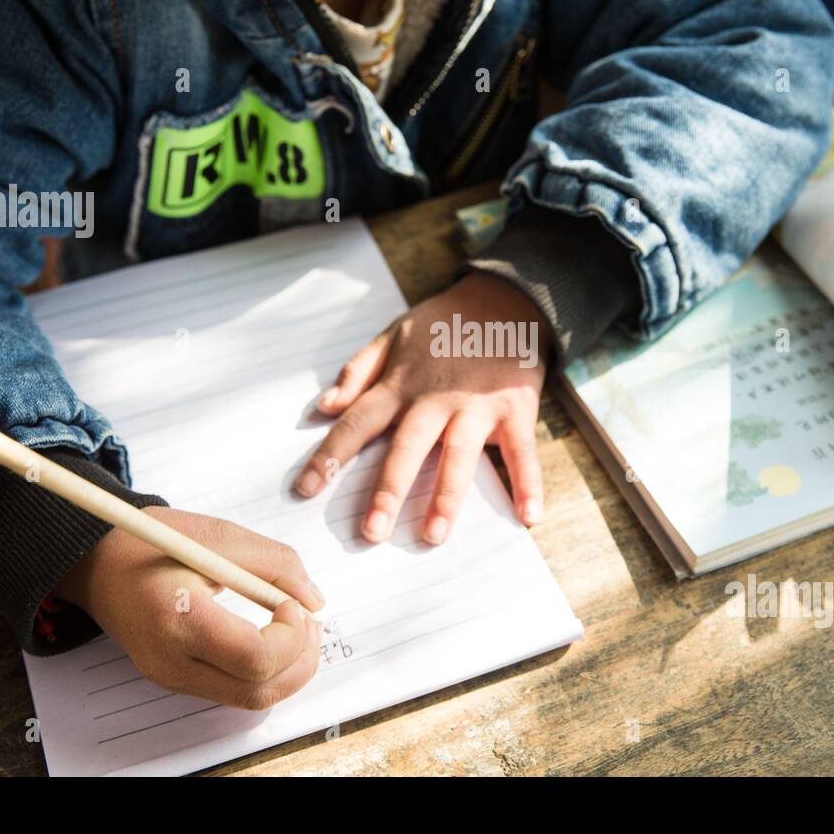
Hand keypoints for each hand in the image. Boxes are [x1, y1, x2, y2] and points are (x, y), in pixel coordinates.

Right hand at [56, 507, 324, 709]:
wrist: (97, 563)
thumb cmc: (152, 542)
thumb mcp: (219, 536)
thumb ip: (275, 564)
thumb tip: (314, 601)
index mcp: (177, 616)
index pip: (252, 657)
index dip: (290, 636)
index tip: (293, 605)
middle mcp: (170, 659)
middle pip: (256, 691)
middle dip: (300, 661)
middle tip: (310, 624)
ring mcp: (170, 676)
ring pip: (249, 699)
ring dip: (288, 671)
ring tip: (298, 630)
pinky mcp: (175, 679)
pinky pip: (233, 691)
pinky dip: (264, 672)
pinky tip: (272, 640)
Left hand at [294, 272, 550, 544]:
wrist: (506, 298)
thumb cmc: (444, 323)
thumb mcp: (394, 334)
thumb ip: (359, 371)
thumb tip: (324, 406)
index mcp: (400, 384)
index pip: (357, 423)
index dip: (330, 456)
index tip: (306, 489)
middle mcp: (434, 398)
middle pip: (407, 448)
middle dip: (388, 490)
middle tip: (371, 532)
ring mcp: (476, 405)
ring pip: (459, 455)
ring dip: (447, 497)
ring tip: (433, 535)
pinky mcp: (514, 409)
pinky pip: (521, 451)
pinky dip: (527, 482)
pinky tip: (527, 514)